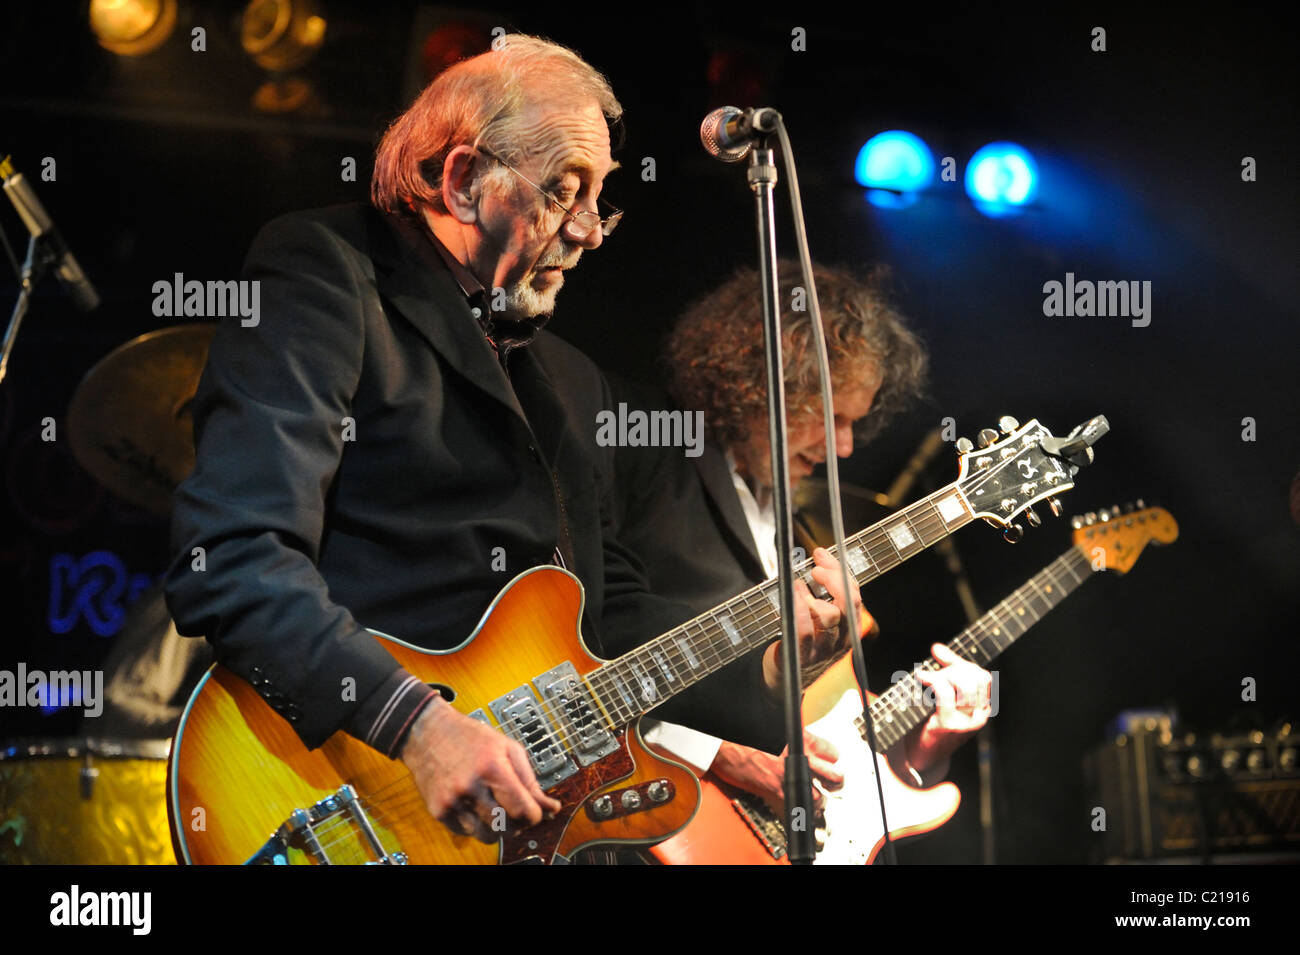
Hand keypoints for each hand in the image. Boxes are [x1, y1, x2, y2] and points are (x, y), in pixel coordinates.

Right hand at [400, 696, 561, 841]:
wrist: (427, 732)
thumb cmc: (470, 737)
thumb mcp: (507, 748)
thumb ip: (530, 780)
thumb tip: (550, 808)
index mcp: (492, 768)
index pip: (522, 811)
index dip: (534, 815)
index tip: (533, 811)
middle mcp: (470, 787)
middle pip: (506, 827)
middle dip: (517, 822)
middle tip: (515, 810)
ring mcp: (452, 801)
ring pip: (487, 836)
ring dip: (497, 828)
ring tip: (496, 809)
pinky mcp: (438, 811)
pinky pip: (466, 833)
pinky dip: (476, 825)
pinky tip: (477, 807)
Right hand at [711, 731, 842, 811]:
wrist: (725, 745)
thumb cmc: (743, 736)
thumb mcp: (774, 730)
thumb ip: (788, 739)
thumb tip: (792, 744)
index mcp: (801, 739)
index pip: (831, 753)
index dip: (830, 761)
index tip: (828, 764)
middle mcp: (800, 758)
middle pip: (833, 776)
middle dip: (832, 782)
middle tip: (828, 785)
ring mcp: (790, 776)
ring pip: (819, 795)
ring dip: (818, 799)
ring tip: (814, 801)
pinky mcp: (777, 791)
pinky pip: (798, 806)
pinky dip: (799, 811)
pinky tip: (798, 812)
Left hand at [762, 547, 864, 692]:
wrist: (785, 678)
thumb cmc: (802, 642)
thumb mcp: (820, 620)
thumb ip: (824, 596)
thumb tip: (820, 562)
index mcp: (849, 627)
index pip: (854, 594)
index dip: (839, 571)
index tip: (822, 555)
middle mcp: (842, 639)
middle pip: (849, 603)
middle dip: (833, 578)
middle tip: (815, 568)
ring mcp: (824, 650)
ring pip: (830, 616)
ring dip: (813, 594)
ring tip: (799, 584)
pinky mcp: (804, 657)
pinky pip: (805, 631)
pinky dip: (799, 609)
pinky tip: (793, 596)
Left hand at [905, 643, 992, 774]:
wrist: (921, 756)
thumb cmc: (931, 722)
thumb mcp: (944, 697)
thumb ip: (945, 672)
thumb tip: (938, 648)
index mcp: (982, 708)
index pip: (982, 676)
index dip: (961, 661)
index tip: (938, 653)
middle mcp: (979, 716)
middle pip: (977, 678)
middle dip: (953, 668)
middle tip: (932, 671)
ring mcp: (966, 722)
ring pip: (964, 684)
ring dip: (942, 675)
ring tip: (926, 678)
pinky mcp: (950, 725)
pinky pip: (946, 693)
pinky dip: (933, 680)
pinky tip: (921, 678)